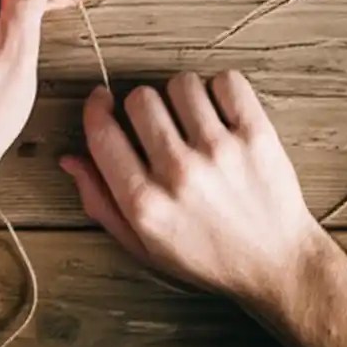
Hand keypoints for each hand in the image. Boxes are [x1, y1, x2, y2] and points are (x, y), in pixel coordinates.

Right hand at [60, 71, 320, 307]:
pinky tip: (221, 113)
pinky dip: (220, 90)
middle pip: (139, 99)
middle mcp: (179, 174)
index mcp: (145, 204)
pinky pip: (226, 81)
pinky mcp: (256, 136)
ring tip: (192, 119)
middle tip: (158, 124)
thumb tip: (70, 158)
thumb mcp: (143, 245)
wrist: (276, 264)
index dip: (96, 108)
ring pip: (181, 84)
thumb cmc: (208, 257)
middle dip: (142, 106)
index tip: (102, 100)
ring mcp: (219, 152)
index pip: (101, 132)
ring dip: (181, 96)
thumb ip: (101, 201)